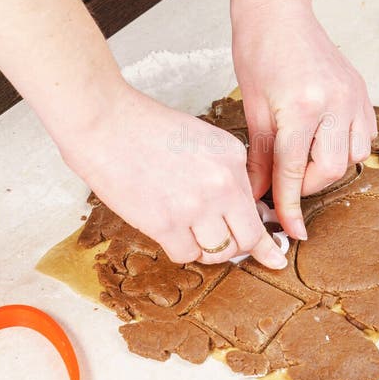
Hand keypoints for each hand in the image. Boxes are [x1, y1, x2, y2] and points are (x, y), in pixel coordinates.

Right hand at [59, 82, 286, 268]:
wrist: (105, 123)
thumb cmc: (145, 129)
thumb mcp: (202, 140)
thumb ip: (224, 172)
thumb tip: (237, 209)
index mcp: (233, 158)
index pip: (258, 208)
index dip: (262, 236)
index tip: (274, 256)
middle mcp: (221, 183)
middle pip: (246, 238)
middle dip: (237, 247)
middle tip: (223, 246)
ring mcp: (195, 205)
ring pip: (218, 252)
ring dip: (206, 248)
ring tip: (187, 231)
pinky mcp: (165, 223)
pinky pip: (186, 254)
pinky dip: (179, 249)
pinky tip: (168, 231)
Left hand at [232, 0, 376, 239]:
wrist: (278, 12)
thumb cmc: (257, 52)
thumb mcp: (252, 108)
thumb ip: (259, 157)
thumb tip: (258, 196)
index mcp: (301, 106)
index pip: (294, 171)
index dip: (289, 205)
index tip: (288, 229)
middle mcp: (335, 102)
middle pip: (329, 170)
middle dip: (307, 187)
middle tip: (285, 185)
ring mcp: (353, 96)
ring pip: (354, 156)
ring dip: (329, 168)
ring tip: (304, 161)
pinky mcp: (361, 91)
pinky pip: (365, 135)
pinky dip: (347, 147)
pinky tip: (325, 142)